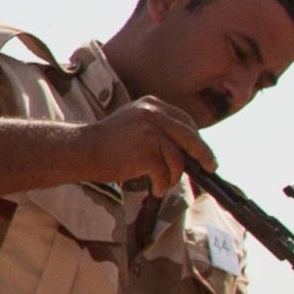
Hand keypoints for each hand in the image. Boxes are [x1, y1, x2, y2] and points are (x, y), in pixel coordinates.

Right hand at [67, 101, 211, 188]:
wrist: (82, 150)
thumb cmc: (106, 143)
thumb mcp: (134, 123)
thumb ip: (157, 129)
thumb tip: (185, 149)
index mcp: (152, 105)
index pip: (185, 121)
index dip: (196, 138)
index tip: (203, 153)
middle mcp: (154, 114)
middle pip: (190, 136)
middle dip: (203, 155)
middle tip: (210, 167)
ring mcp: (151, 131)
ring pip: (178, 159)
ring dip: (174, 176)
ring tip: (163, 185)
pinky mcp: (147, 151)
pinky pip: (165, 172)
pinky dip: (163, 184)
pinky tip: (155, 189)